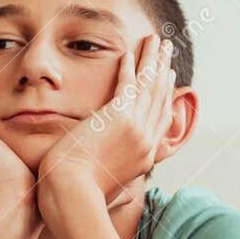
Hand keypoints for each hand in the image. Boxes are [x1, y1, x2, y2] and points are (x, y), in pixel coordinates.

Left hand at [37, 35, 175, 221]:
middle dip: (163, 71)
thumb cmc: (77, 199)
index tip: (167, 78)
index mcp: (143, 157)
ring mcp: (136, 128)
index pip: (160, 120)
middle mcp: (146, 141)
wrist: (72, 197)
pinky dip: (132, 65)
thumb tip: (103, 179)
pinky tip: (131, 50)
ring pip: (148, 86)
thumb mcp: (102, 188)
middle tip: (168, 51)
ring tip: (158, 40)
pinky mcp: (118, 117)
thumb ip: (109, 176)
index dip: (165, 96)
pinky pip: (128, 84)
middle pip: (159, 98)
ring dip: (153, 60)